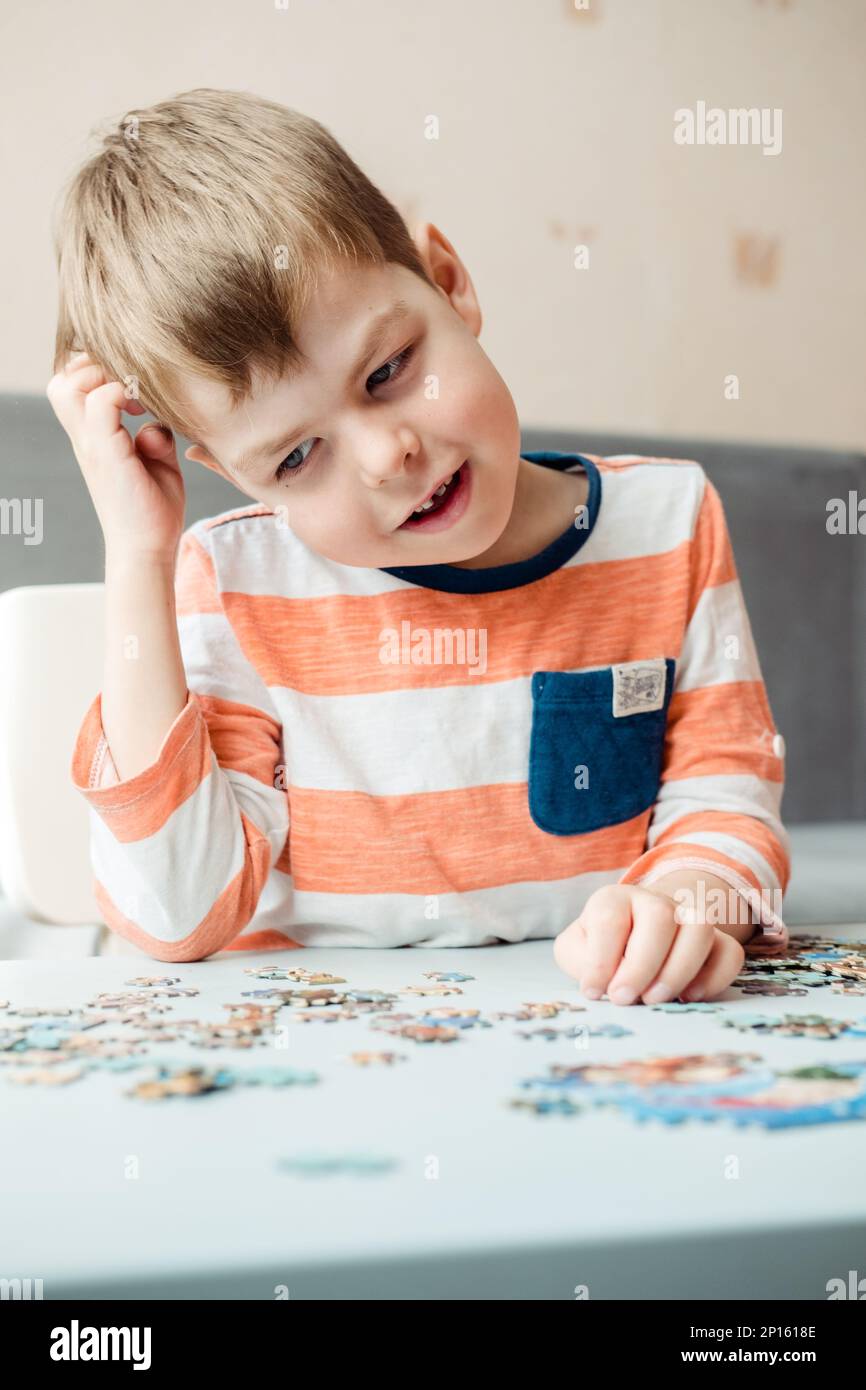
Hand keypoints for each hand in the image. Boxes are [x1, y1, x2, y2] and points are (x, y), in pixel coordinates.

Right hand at [46, 352, 185, 560]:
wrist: (148, 550)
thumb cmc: (154, 511)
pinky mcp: (108, 453)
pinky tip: (143, 412)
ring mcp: (93, 446)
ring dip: (104, 378)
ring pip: (70, 386)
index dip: (97, 374)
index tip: (134, 389)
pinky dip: (122, 394)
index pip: (72, 388)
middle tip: (130, 387)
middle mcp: (86, 440)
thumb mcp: (159, 463)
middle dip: (94, 369)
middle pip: (61, 381)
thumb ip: (155, 436)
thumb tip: (155, 421)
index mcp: (93, 439)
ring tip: (134, 398)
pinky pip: (102, 402)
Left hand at [553, 883, 745, 1004]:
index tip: (594, 992)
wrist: (631, 938)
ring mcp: (688, 918)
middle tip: (624, 999)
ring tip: (655, 1000)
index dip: (601, 959)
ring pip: (700, 928)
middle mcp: (654, 901)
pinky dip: (714, 977)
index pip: (610, 918)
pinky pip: (730, 952)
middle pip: (660, 918)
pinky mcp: (717, 941)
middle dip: (641, 965)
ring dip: (678, 969)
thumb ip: (580, 961)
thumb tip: (600, 983)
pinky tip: (689, 997)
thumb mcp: (575, 951)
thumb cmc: (598, 947)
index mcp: (614, 899)